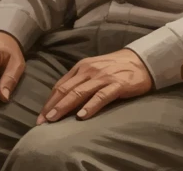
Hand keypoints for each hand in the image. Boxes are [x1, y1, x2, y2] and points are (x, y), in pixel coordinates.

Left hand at [37, 48, 152, 122]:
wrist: (141, 61)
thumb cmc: (115, 67)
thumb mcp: (94, 70)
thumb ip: (80, 81)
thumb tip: (62, 99)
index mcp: (81, 67)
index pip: (60, 85)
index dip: (49, 101)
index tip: (41, 117)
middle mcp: (89, 71)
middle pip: (66, 90)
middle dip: (52, 106)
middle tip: (42, 122)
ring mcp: (103, 77)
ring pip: (79, 93)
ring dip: (64, 107)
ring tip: (54, 119)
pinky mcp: (117, 85)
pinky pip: (101, 96)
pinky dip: (90, 106)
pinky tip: (82, 116)